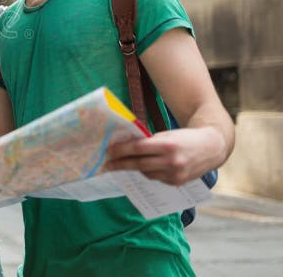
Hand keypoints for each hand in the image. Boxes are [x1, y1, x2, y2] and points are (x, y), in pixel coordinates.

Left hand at [105, 126, 225, 185]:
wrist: (211, 147)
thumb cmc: (185, 138)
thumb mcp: (167, 135)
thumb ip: (149, 142)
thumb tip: (127, 147)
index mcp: (168, 145)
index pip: (138, 148)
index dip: (121, 150)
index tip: (108, 151)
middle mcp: (172, 161)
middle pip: (139, 164)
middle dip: (121, 164)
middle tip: (107, 164)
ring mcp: (175, 174)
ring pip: (147, 173)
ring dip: (135, 168)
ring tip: (123, 164)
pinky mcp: (177, 183)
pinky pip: (157, 178)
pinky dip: (150, 173)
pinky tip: (146, 167)